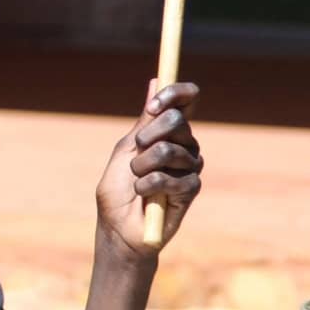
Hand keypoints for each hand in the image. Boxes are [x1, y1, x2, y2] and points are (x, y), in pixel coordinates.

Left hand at [94, 81, 201, 259]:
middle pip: (178, 120)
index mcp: (167, 131)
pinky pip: (172, 177)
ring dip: (143, 166)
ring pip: (170, 150)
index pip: (185, 100)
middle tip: (136, 151)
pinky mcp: (191, 188)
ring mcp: (190, 166)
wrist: (120, 228)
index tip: (153, 105)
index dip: (174, 94)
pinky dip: (149, 185)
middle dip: (149, 135)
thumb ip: (144, 120)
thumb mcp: (126, 149)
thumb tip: (155, 80)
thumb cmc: (117, 190)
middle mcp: (183, 144)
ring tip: (136, 182)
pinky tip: (145, 196)